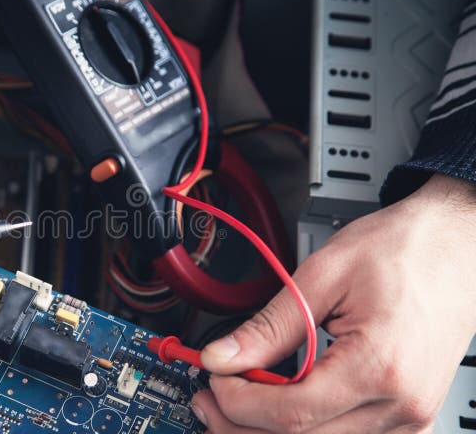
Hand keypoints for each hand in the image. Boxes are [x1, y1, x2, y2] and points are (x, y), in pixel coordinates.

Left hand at [191, 174, 475, 432]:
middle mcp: (400, 406)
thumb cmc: (404, 250)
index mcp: (380, 367)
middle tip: (208, 400)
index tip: (211, 379)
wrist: (456, 244)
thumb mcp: (323, 275)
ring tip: (232, 407)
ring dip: (267, 433)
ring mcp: (408, 418)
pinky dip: (304, 430)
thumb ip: (269, 326)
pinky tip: (275, 411)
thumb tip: (222, 356)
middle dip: (241, 425)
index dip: (238, 401)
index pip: (290, 413)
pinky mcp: (406, 417)